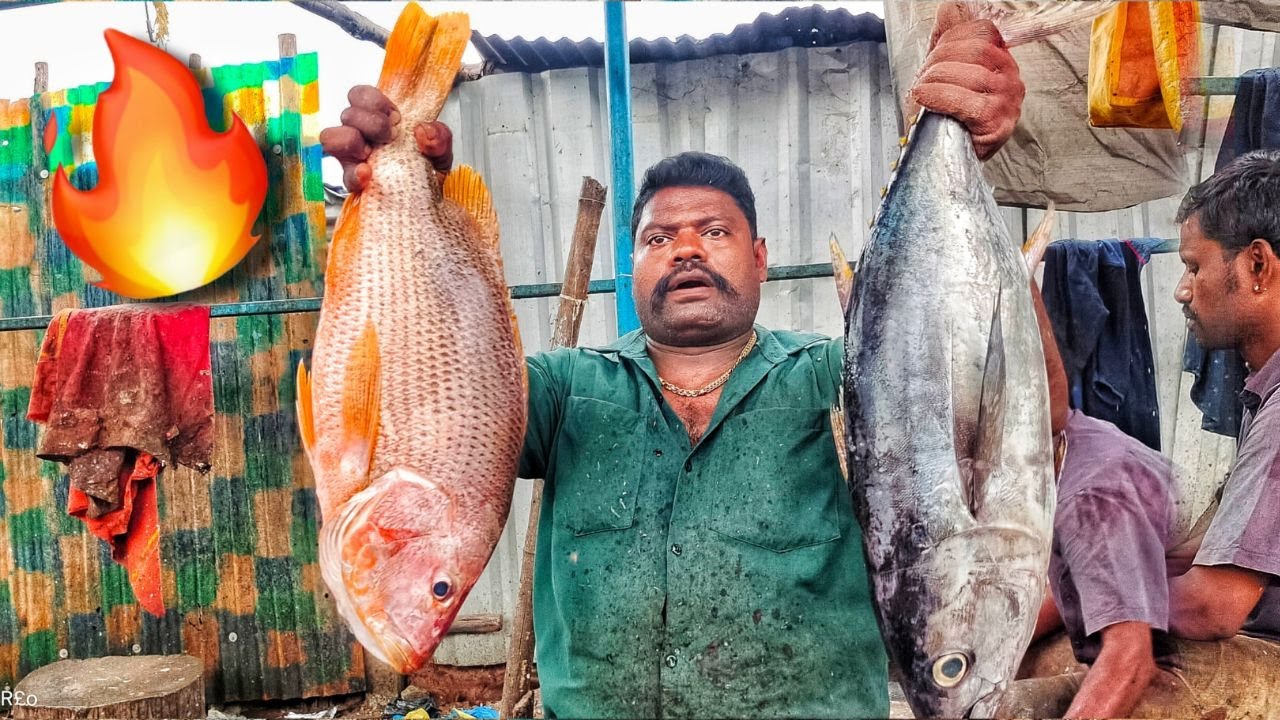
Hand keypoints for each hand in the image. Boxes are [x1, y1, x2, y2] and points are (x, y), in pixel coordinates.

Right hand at [319, 85, 455, 191]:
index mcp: (379, 120)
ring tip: (371, 152)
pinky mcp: (354, 184)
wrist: (429, 202)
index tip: (394, 115)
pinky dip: (355, 173)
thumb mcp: (440, 150)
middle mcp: (362, 136)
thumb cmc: (427, 169)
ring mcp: (354, 159)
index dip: (373, 100)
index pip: (359, 95)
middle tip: (389, 135)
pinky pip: (345, 176)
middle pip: (347, 114)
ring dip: (352, 140)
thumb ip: (439, 136)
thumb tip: (424, 131)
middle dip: (370, 121)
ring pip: (331, 138)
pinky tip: (367, 173)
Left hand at [910, 2, 1024, 160]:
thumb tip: (952, 7)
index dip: (948, 41)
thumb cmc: (944, 114)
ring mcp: (1007, 102)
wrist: (942, 155)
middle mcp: (1011, 79)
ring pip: (969, 74)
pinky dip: (940, 97)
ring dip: (933, 82)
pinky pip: (967, 102)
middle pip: (973, 51)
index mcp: (1001, 60)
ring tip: (924, 94)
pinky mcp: (997, 125)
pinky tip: (926, 99)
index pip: (981, 31)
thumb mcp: (945, 69)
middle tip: (924, 81)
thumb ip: (950, 36)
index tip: (933, 62)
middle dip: (937, 63)